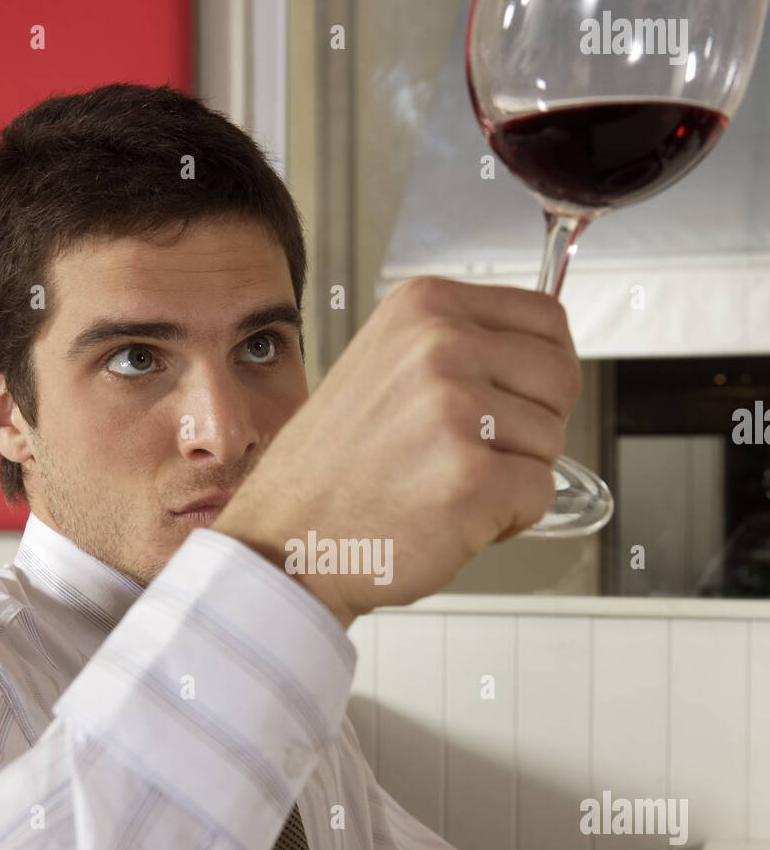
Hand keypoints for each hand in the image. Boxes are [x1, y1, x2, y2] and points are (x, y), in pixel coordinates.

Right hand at [212, 276, 580, 628]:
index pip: (546, 318)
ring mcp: (454, 410)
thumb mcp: (386, 365)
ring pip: (553, 441)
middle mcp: (439, 345)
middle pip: (561, 377)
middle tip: (477, 454)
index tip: (512, 402)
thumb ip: (458, 346)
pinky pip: (541, 494)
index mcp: (423, 307)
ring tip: (448, 485)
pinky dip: (510, 519)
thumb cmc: (335, 470)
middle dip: (535, 426)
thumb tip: (538, 354)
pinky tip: (455, 516)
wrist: (287, 543)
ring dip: (515, 476)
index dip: (542, 371)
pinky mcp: (470, 478)